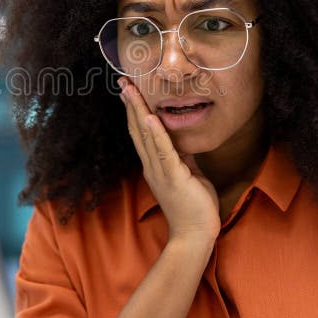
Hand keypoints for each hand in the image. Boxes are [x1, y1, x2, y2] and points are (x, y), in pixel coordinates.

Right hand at [119, 77, 220, 243]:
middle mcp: (151, 166)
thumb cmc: (193, 207)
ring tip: (130, 90)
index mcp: (154, 165)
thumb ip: (181, 157)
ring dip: (138, 110)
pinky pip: (163, 151)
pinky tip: (150, 117)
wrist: (194, 236)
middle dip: (130, 104)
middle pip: (137, 129)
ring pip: (146, 135)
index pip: (140, 132)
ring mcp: (160, 171)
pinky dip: (156, 133)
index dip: (134, 110)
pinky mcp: (173, 177)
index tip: (128, 90)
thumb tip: (181, 140)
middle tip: (122, 81)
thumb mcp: (188, 174)